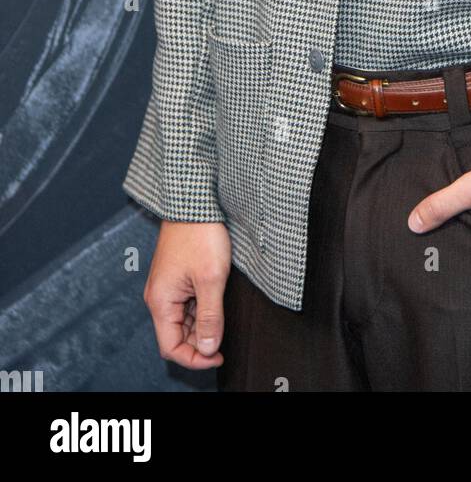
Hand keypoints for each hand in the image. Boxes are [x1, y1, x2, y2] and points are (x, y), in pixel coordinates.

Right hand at [143, 221, 231, 368]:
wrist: (194, 201)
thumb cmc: (200, 235)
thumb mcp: (211, 279)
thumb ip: (210, 317)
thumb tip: (209, 349)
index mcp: (160, 301)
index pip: (171, 347)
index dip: (195, 358)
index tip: (219, 356)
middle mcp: (158, 297)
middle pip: (176, 335)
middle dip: (199, 341)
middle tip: (224, 336)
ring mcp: (166, 286)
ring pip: (182, 320)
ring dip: (201, 324)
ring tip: (222, 312)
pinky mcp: (175, 277)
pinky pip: (185, 304)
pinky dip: (200, 309)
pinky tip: (215, 299)